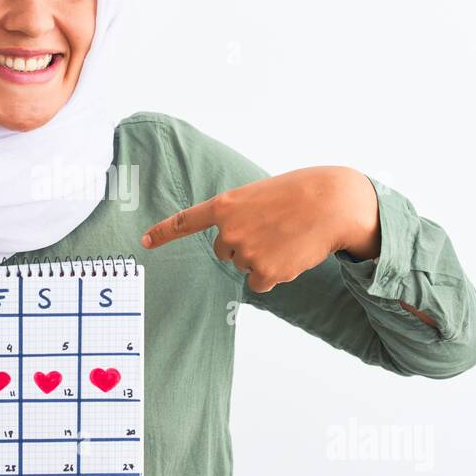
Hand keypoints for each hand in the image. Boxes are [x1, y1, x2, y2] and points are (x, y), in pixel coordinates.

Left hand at [140, 165, 379, 293]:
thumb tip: (236, 242)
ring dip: (263, 258)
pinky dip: (273, 275)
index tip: (144, 241)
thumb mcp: (261, 193)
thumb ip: (241, 214)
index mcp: (225, 205)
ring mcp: (245, 253)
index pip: (187, 222)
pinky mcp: (263, 273)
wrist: (332, 204)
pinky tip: (290, 256)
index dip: (163, 233)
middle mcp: (229, 231)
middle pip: (224, 251)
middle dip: (243, 245)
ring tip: (287, 238)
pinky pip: (258, 283)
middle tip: (272, 230)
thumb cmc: (302, 192)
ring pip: (245, 266)